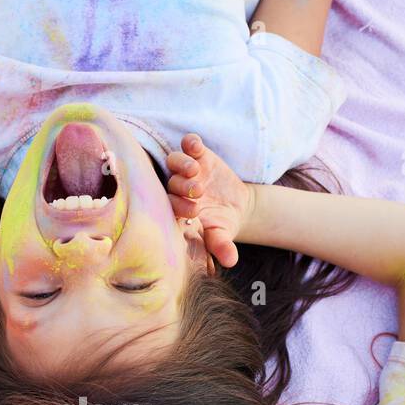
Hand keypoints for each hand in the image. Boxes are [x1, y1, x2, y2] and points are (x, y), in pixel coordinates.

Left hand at [166, 133, 253, 267]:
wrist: (234, 205)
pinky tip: (196, 146)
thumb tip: (231, 261)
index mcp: (176, 211)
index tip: (195, 212)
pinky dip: (191, 143)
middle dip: (182, 188)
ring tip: (196, 172)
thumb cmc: (221, 224)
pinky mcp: (198, 155)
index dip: (179, 208)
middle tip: (198, 192)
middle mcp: (176, 190)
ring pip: (174, 162)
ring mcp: (186, 171)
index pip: (169, 208)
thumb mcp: (223, 235)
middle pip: (171, 184)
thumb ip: (222, 246)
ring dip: (183, 165)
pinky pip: (188, 145)